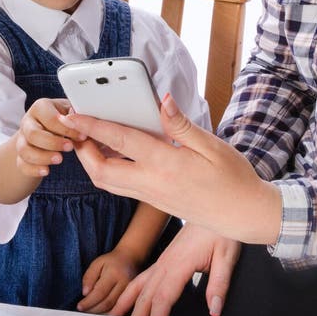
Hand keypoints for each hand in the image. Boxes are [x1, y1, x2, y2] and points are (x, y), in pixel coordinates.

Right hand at [16, 97, 77, 177]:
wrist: (47, 131)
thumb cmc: (63, 119)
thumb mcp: (70, 112)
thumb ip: (76, 115)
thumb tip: (81, 120)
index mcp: (41, 107)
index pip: (50, 118)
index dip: (67, 128)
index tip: (82, 136)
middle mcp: (28, 122)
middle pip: (33, 134)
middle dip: (52, 143)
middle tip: (70, 147)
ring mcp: (22, 139)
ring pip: (24, 150)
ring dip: (42, 157)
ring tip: (59, 160)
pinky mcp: (20, 156)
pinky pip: (21, 164)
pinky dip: (33, 169)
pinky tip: (46, 171)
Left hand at [64, 95, 281, 244]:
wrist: (243, 215)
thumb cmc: (233, 178)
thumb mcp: (212, 145)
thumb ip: (182, 124)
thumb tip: (162, 101)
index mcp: (166, 164)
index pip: (120, 141)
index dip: (92, 125)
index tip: (73, 113)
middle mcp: (152, 183)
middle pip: (101, 170)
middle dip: (82, 148)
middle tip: (76, 127)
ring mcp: (151, 197)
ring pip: (107, 183)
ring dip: (92, 162)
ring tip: (90, 138)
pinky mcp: (155, 203)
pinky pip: (121, 188)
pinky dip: (108, 171)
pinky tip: (114, 154)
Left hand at [77, 248, 138, 313]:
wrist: (130, 259)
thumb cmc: (110, 262)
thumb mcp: (97, 263)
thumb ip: (89, 277)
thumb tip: (85, 293)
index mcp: (114, 273)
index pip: (100, 292)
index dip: (89, 302)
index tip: (79, 306)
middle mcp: (124, 283)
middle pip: (107, 303)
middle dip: (93, 309)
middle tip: (83, 310)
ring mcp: (130, 292)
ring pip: (114, 309)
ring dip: (100, 314)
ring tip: (89, 312)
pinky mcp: (133, 297)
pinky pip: (120, 310)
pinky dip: (108, 314)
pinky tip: (100, 313)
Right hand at [110, 223, 240, 315]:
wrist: (212, 204)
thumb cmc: (219, 230)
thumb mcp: (227, 256)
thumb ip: (219, 285)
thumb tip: (214, 309)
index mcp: (180, 263)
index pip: (164, 296)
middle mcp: (167, 262)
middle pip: (147, 294)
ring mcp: (163, 260)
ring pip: (140, 285)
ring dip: (127, 303)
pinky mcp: (164, 258)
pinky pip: (143, 276)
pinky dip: (131, 290)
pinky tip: (125, 299)